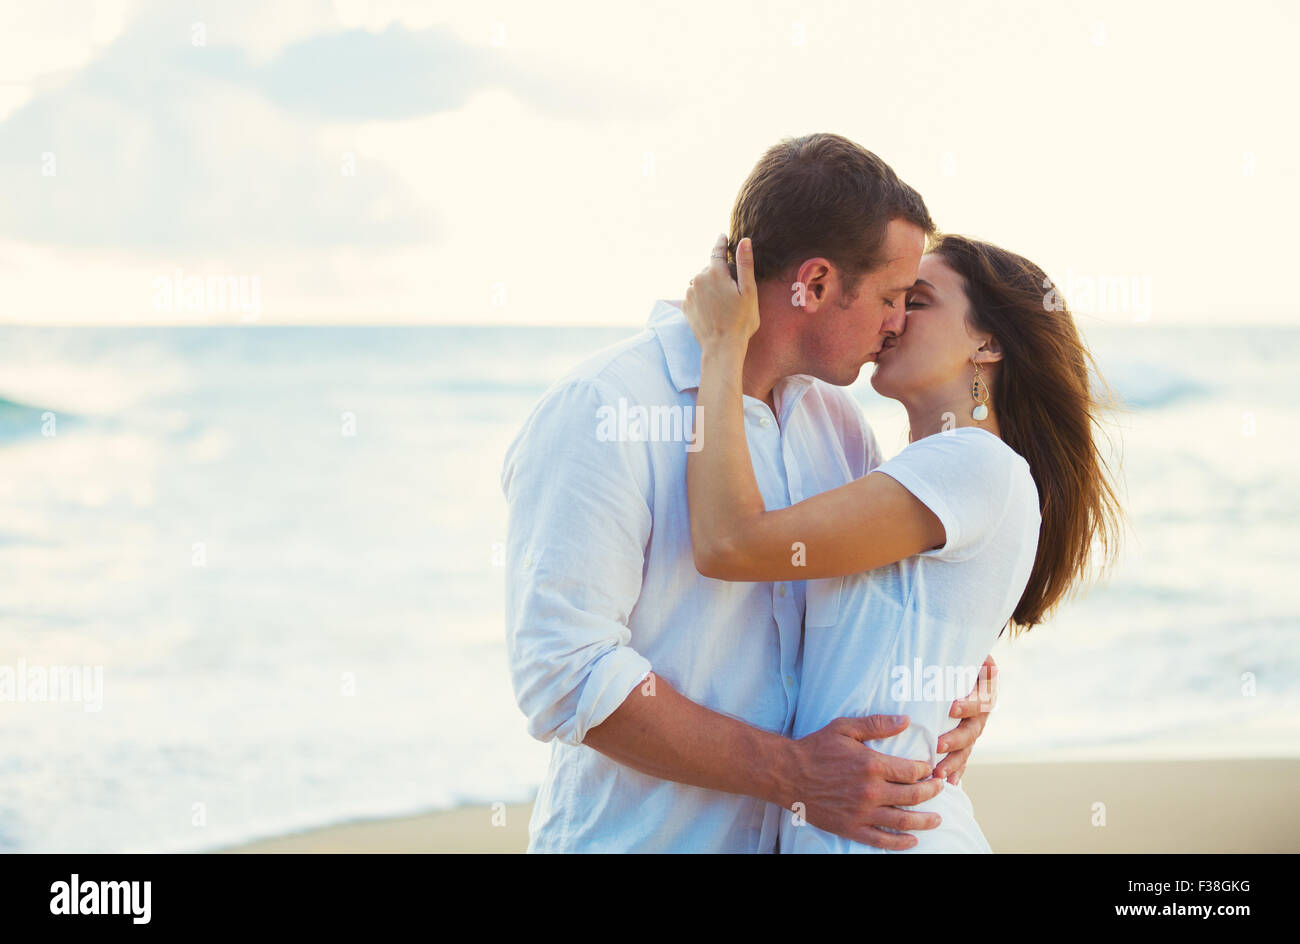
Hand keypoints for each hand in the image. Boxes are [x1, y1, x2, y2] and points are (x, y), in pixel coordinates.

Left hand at [682, 234, 758, 350]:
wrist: (721, 347)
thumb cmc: (740, 321)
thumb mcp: (748, 291)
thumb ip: (745, 264)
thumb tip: (744, 241)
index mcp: (715, 272)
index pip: (717, 250)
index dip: (721, 243)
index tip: (723, 236)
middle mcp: (698, 279)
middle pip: (710, 268)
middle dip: (720, 273)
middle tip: (732, 290)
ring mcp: (689, 293)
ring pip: (701, 281)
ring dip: (710, 285)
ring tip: (722, 302)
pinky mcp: (685, 306)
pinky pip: (695, 294)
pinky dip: (703, 297)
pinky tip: (713, 309)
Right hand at [786, 714, 943, 849]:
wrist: (787, 773)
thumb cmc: (815, 748)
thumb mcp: (845, 728)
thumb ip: (877, 724)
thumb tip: (906, 721)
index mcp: (871, 765)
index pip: (911, 771)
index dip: (925, 770)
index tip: (930, 768)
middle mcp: (870, 791)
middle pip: (913, 796)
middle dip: (932, 792)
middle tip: (941, 788)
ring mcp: (861, 812)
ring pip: (903, 820)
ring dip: (925, 820)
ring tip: (938, 818)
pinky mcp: (850, 828)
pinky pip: (881, 840)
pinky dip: (900, 843)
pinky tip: (912, 840)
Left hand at [933, 655, 997, 784]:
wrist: (965, 660)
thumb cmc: (958, 653)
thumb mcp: (962, 648)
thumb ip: (953, 648)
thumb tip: (932, 634)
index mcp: (984, 687)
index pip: (980, 698)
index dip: (968, 704)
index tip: (951, 707)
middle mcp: (982, 710)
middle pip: (973, 729)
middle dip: (955, 739)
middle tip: (936, 745)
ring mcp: (975, 725)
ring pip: (968, 747)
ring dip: (954, 762)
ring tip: (939, 773)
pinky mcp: (967, 737)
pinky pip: (965, 756)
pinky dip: (958, 770)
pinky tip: (950, 783)